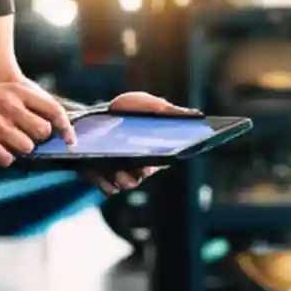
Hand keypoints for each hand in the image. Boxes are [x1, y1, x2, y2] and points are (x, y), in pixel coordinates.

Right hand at [0, 82, 76, 167]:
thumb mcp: (3, 94)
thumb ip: (27, 106)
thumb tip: (56, 128)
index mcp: (17, 91)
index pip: (53, 110)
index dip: (65, 128)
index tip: (70, 141)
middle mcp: (8, 104)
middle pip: (43, 132)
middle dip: (36, 140)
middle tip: (21, 138)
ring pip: (26, 147)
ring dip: (18, 150)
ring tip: (4, 143)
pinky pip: (6, 158)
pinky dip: (2, 158)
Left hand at [83, 91, 201, 195]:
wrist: (94, 113)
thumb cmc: (126, 109)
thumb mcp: (147, 104)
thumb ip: (167, 110)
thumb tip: (196, 115)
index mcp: (152, 151)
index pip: (161, 163)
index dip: (160, 164)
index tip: (157, 161)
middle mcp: (137, 166)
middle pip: (143, 176)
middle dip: (140, 173)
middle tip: (139, 167)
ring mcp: (118, 172)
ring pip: (126, 184)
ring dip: (124, 180)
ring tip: (118, 171)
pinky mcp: (99, 175)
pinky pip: (106, 186)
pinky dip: (105, 183)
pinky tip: (102, 173)